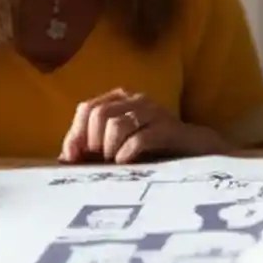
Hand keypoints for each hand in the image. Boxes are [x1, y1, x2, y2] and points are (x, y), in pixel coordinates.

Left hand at [59, 89, 228, 163]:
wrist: (197, 152)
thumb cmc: (155, 150)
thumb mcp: (120, 146)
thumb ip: (92, 148)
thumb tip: (64, 158)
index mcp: (121, 100)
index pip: (87, 108)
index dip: (75, 133)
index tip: (74, 158)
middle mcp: (136, 100)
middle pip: (98, 114)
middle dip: (93, 142)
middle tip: (100, 160)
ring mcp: (153, 112)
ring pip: (116, 125)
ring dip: (110, 149)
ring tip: (115, 162)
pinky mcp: (168, 128)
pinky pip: (140, 137)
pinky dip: (127, 152)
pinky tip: (126, 163)